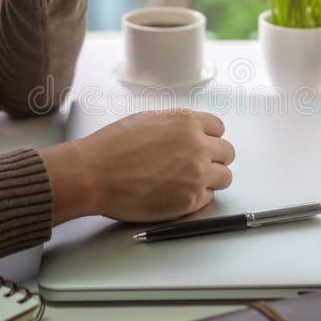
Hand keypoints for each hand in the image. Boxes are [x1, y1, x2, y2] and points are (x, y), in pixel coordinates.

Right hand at [41, 110, 236, 223]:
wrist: (93, 174)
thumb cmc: (112, 147)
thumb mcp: (148, 120)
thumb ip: (175, 125)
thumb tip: (189, 134)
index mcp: (187, 122)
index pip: (219, 128)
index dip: (208, 138)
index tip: (201, 145)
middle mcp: (198, 145)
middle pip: (227, 153)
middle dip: (214, 159)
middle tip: (196, 166)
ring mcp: (197, 174)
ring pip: (224, 177)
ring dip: (210, 179)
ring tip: (187, 182)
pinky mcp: (191, 200)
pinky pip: (208, 198)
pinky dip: (196, 197)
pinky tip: (175, 194)